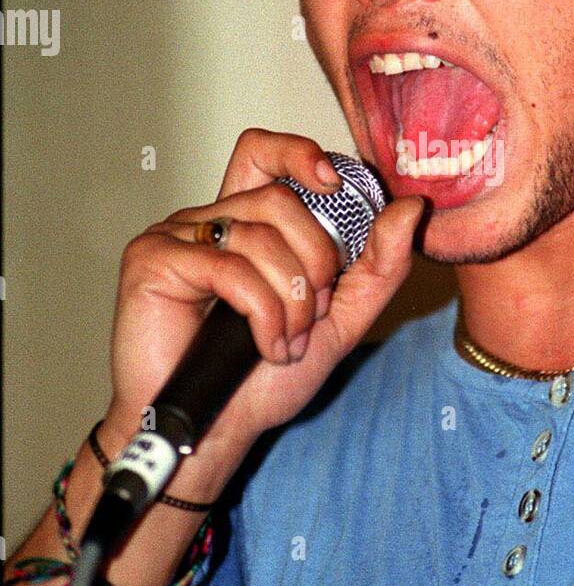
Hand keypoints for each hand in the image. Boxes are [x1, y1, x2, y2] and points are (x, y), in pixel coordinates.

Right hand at [101, 129, 422, 500]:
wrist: (216, 432)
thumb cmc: (262, 380)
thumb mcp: (339, 319)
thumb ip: (378, 264)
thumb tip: (410, 207)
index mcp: (244, 225)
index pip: (265, 153)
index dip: (298, 153)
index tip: (333, 182)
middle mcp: (207, 221)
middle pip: (278, 199)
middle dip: (315, 261)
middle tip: (311, 313)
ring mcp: (174, 237)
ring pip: (259, 235)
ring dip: (290, 300)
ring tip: (285, 341)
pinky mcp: (151, 260)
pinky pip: (229, 267)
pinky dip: (262, 313)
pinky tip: (263, 347)